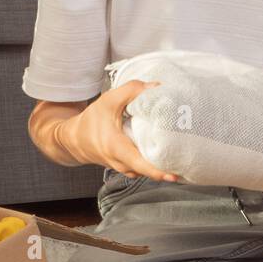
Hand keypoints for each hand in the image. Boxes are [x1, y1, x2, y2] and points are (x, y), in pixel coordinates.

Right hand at [58, 81, 178, 180]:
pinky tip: (166, 155)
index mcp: (116, 148)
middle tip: (187, 162)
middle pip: (149, 171)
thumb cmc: (91, 121)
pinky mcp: (127, 168)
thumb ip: (132, 91)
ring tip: (180, 158)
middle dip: (167, 168)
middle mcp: (121, 163)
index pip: (140, 165)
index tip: (174, 175)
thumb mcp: (108, 100)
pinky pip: (144, 169)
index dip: (158, 172)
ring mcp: (124, 168)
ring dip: (162, 166)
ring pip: (147, 171)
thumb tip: (157, 86)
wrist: (75, 140)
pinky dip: (154, 164)